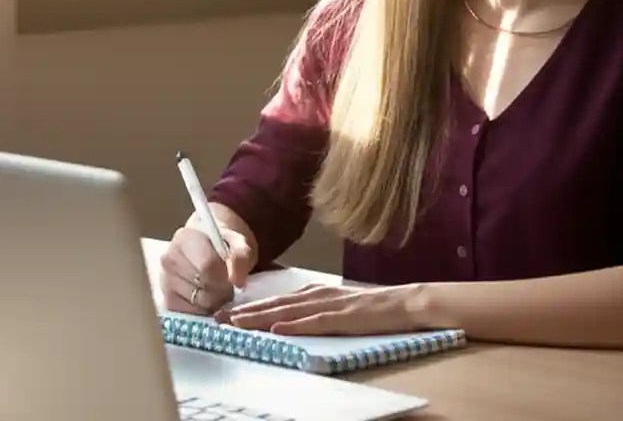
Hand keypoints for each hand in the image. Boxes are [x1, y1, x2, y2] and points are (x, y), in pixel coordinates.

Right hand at [159, 225, 255, 315]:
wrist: (209, 247)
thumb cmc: (224, 243)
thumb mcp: (238, 241)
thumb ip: (241, 256)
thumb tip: (237, 281)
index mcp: (185, 239)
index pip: (207, 266)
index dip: (226, 279)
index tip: (236, 281)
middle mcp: (169, 259)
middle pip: (202, 288)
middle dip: (222, 293)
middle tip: (229, 287)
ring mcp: (164, 281)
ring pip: (197, 304)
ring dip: (214, 303)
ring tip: (217, 291)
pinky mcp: (167, 300)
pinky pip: (189, 314)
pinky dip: (203, 311)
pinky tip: (208, 300)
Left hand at [217, 283, 426, 335]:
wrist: (405, 302)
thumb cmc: (371, 308)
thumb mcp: (336, 306)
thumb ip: (312, 311)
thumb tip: (285, 321)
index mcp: (314, 293)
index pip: (275, 302)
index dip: (248, 308)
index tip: (224, 315)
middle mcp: (316, 295)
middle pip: (274, 304)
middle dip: (244, 312)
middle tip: (217, 320)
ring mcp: (330, 305)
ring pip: (288, 311)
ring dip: (261, 317)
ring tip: (237, 322)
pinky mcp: (344, 316)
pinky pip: (315, 322)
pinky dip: (295, 325)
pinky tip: (278, 328)